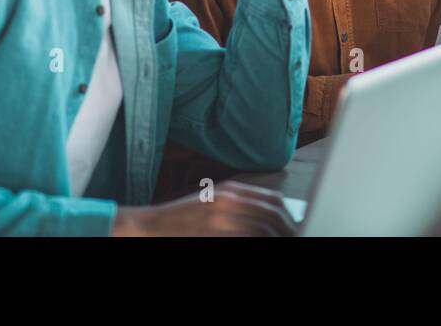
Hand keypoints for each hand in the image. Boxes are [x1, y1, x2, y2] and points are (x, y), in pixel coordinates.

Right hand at [111, 181, 297, 236]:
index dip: (287, 215)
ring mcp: (220, 221)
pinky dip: (257, 243)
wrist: (145, 228)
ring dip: (275, 239)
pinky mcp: (213, 235)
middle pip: (271, 216)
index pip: (272, 200)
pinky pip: (245, 240)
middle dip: (287, 230)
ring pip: (262, 230)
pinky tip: (262, 248)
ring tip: (284, 244)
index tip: (294, 226)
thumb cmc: (177, 221)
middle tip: (295, 238)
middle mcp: (227, 202)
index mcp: (229, 192)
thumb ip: (237, 208)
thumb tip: (265, 221)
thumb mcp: (210, 205)